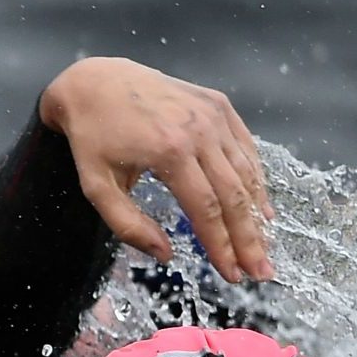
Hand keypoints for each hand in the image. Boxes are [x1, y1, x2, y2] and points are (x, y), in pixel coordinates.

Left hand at [40, 56, 274, 284]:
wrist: (96, 82)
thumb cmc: (92, 138)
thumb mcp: (96, 187)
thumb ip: (128, 225)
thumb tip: (165, 255)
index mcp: (170, 152)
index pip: (206, 210)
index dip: (222, 246)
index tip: (232, 274)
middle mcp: (200, 131)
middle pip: (234, 195)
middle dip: (249, 238)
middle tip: (261, 271)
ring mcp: (214, 114)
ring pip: (246, 172)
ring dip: (257, 213)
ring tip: (264, 246)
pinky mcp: (219, 105)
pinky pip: (245, 148)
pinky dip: (256, 179)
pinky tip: (260, 206)